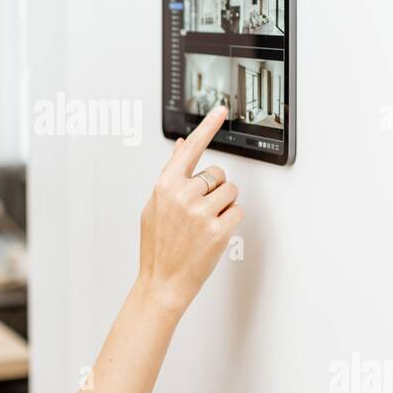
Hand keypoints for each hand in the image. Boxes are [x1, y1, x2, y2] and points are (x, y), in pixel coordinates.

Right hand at [139, 104, 243, 315]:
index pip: (191, 148)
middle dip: (215, 188)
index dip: (208, 126)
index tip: (221, 109)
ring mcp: (201, 213)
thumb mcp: (155, 205)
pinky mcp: (218, 231)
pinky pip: (238, 211)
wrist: (161, 282)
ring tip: (205, 223)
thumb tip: (181, 146)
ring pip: (231, 192)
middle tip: (200, 211)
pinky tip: (214, 233)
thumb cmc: (157, 245)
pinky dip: (231, 220)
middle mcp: (183, 196)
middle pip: (218, 173)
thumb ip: (171, 173)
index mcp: (166, 186)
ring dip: (224, 204)